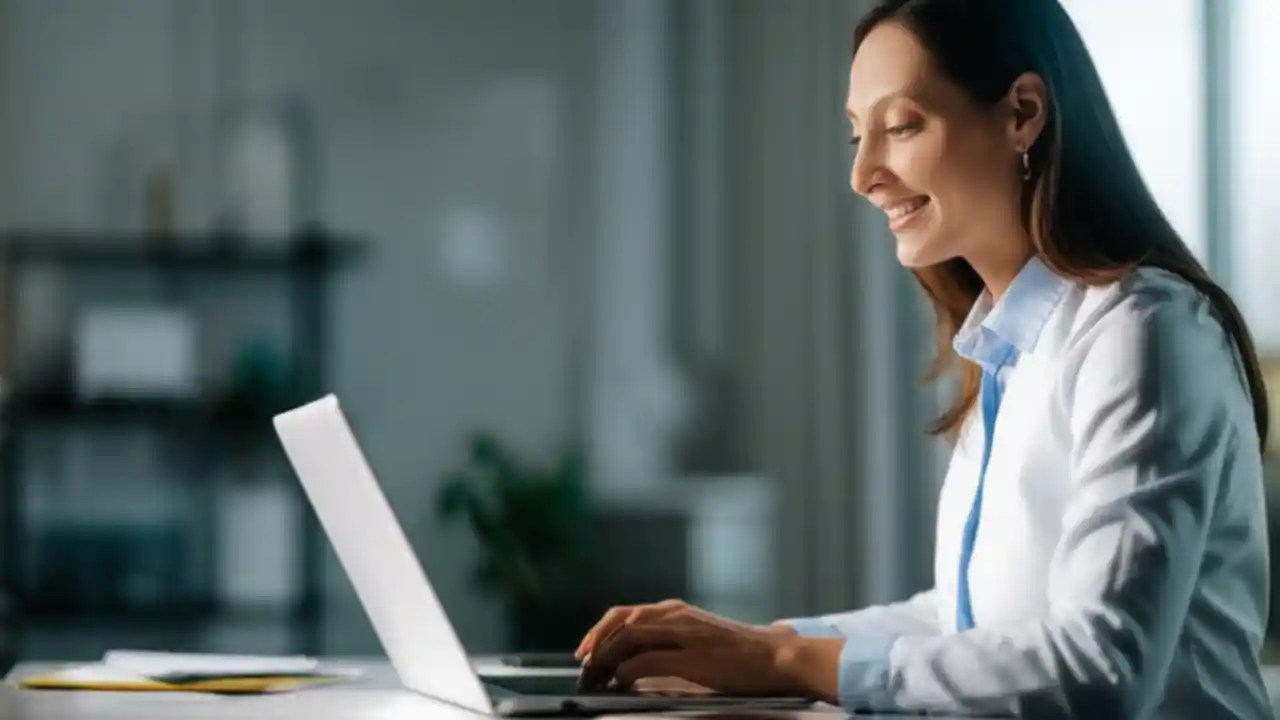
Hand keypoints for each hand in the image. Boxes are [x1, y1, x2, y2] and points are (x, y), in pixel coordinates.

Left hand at [574, 599, 811, 696]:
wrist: (775, 657)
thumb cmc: (740, 654)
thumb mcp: (699, 640)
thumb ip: (671, 643)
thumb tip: (637, 661)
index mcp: (676, 611)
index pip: (626, 614)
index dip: (601, 632)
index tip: (586, 652)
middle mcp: (675, 614)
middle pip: (621, 620)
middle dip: (596, 642)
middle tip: (583, 665)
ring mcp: (684, 632)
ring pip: (630, 635)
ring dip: (607, 656)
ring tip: (596, 675)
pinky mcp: (692, 655)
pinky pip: (647, 659)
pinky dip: (627, 670)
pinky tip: (621, 681)